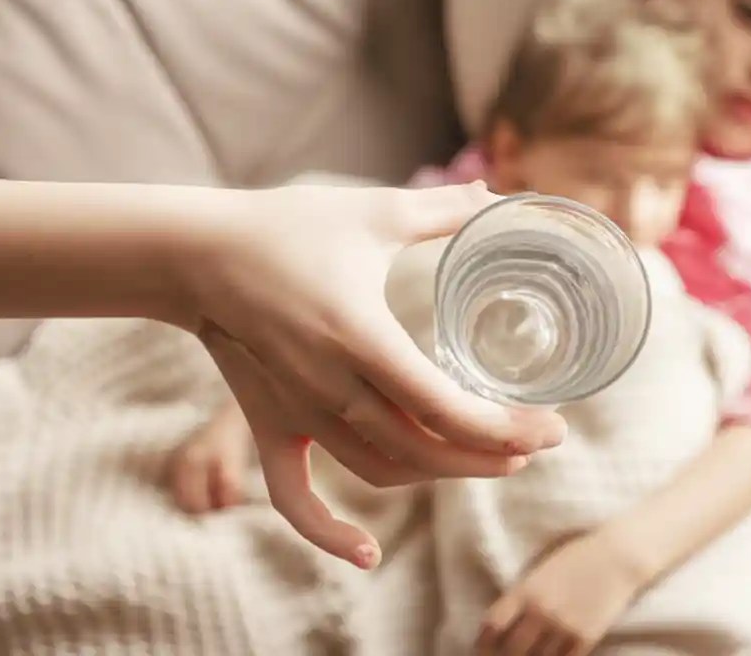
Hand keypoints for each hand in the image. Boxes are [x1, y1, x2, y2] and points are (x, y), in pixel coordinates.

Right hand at [178, 182, 567, 568]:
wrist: (197, 253)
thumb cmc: (286, 227)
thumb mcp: (372, 212)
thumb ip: (442, 210)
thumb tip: (504, 196)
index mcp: (362, 337)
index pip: (447, 408)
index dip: (507, 429)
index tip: (554, 428)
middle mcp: (332, 387)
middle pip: (425, 450)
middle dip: (491, 456)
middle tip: (537, 444)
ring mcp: (298, 412)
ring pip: (381, 470)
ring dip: (439, 476)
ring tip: (489, 461)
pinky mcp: (271, 424)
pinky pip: (295, 496)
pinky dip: (328, 532)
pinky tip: (367, 554)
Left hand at [478, 532, 643, 655]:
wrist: (617, 557)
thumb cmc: (577, 558)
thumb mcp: (541, 571)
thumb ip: (523, 596)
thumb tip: (505, 622)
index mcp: (525, 591)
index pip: (492, 625)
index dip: (484, 642)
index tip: (483, 648)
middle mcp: (540, 612)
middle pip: (512, 650)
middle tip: (508, 655)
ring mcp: (563, 627)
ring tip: (532, 654)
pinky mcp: (585, 638)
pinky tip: (554, 655)